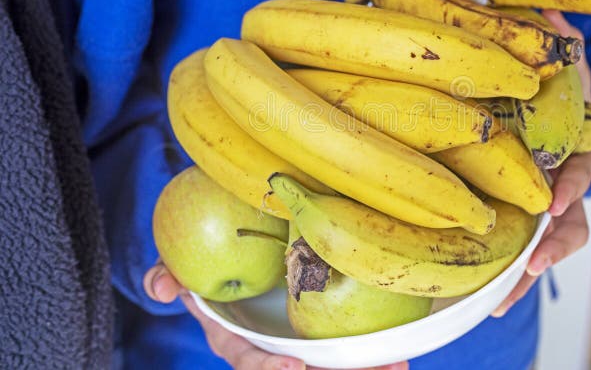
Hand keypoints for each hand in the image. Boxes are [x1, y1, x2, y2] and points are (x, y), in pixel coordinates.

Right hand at [144, 262, 406, 369]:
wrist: (227, 261)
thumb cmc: (206, 268)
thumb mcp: (182, 271)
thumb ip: (167, 276)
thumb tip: (160, 287)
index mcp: (237, 341)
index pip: (251, 362)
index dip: (269, 369)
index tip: (295, 368)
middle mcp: (270, 351)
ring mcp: (294, 346)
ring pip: (329, 366)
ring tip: (399, 367)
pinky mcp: (317, 334)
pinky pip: (342, 350)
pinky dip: (369, 354)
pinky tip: (399, 352)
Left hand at [492, 10, 590, 317]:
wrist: (569, 125)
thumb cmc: (564, 97)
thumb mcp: (570, 68)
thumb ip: (566, 46)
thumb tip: (550, 12)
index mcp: (577, 150)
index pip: (578, 170)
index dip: (569, 187)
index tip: (556, 201)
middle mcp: (567, 185)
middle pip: (568, 225)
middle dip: (550, 245)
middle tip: (530, 263)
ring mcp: (548, 209)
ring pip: (544, 248)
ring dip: (524, 273)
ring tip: (499, 300)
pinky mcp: (524, 220)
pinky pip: (519, 253)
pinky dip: (508, 277)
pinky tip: (487, 300)